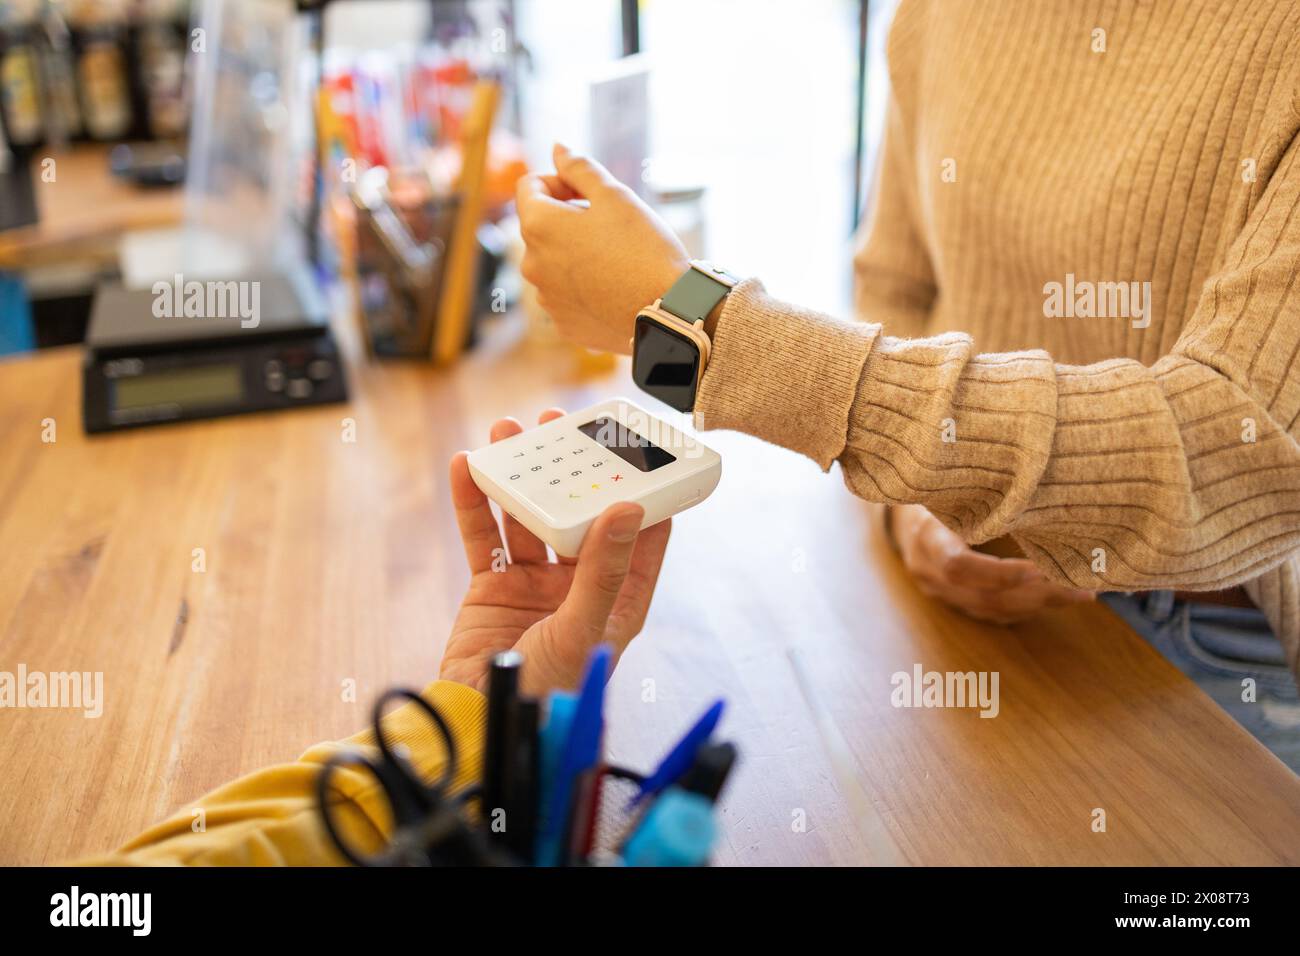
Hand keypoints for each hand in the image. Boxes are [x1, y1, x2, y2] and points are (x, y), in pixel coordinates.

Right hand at [440, 409, 671, 695]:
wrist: (480, 722)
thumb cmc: (548, 691)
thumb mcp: (583, 629)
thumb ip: (604, 570)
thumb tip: (630, 510)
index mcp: (618, 599)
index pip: (643, 537)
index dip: (644, 493)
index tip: (643, 448)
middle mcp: (579, 586)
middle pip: (580, 514)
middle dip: (572, 469)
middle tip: (562, 424)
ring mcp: (535, 583)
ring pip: (529, 515)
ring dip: (521, 475)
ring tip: (510, 431)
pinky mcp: (493, 586)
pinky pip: (484, 534)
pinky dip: (475, 501)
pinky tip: (468, 466)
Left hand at [515, 143, 689, 353]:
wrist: (667, 311)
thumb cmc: (643, 248)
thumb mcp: (615, 195)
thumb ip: (580, 168)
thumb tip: (557, 148)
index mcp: (538, 225)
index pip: (529, 186)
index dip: (560, 181)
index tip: (589, 193)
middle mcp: (531, 264)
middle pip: (541, 226)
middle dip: (568, 219)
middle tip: (611, 227)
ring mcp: (546, 299)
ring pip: (554, 263)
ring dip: (575, 253)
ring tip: (616, 259)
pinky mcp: (565, 325)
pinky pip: (567, 296)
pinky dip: (584, 287)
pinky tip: (615, 287)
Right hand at [888, 504, 1093, 624]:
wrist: (902, 513)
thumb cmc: (935, 489)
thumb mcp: (952, 484)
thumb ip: (982, 494)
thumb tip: (1038, 489)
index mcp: (926, 536)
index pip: (959, 566)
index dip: (999, 573)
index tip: (1040, 568)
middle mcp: (927, 571)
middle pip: (983, 596)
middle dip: (1036, 594)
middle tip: (1081, 588)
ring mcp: (937, 591)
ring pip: (990, 609)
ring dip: (1037, 604)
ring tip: (1079, 594)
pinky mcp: (950, 600)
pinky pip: (989, 613)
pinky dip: (1023, 608)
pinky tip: (1053, 598)